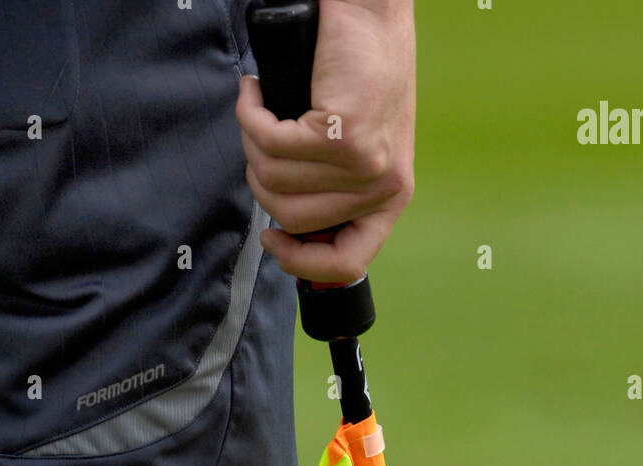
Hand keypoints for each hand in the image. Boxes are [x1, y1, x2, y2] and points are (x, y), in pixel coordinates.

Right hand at [235, 0, 415, 282]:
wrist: (370, 12)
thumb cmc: (359, 69)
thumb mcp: (355, 145)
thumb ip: (332, 188)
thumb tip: (286, 227)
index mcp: (390, 198)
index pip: (347, 264)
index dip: (300, 262)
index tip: (271, 239)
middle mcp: (383, 187)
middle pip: (292, 219)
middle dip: (260, 179)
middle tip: (260, 141)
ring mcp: (365, 165)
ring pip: (274, 180)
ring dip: (253, 142)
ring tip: (261, 110)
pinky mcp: (342, 135)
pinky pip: (270, 144)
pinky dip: (252, 116)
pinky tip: (257, 92)